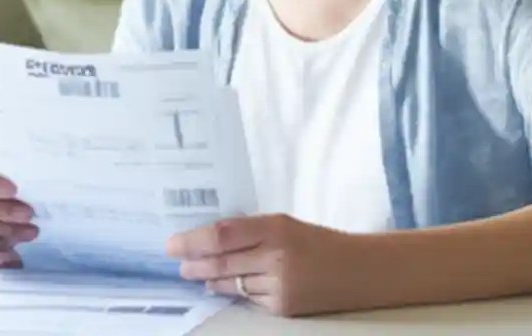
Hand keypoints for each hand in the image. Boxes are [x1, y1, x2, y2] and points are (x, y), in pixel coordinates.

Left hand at [167, 214, 363, 316]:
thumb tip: (209, 240)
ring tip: (195, 275)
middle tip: (177, 263)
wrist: (359, 271)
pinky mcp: (283, 307)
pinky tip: (224, 287)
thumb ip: (250, 231)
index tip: (172, 244)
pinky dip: (235, 292)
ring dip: (210, 280)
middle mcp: (275, 256)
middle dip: (194, 264)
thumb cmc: (317, 241)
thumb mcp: (283, 224)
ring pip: (231, 284)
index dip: (192, 241)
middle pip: (221, 262)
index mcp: (275, 227)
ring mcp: (279, 285)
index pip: (222, 235)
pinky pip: (249, 299)